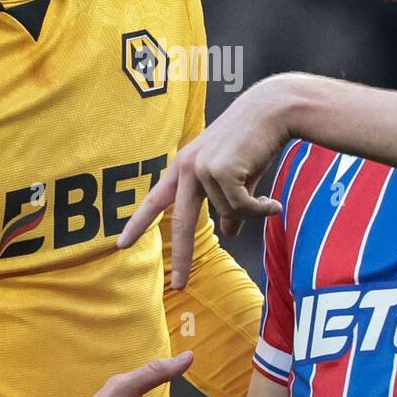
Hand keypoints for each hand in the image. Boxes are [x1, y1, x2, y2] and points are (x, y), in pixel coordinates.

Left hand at [117, 77, 292, 287]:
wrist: (272, 110)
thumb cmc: (255, 141)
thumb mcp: (236, 176)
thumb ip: (227, 203)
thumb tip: (228, 232)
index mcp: (184, 166)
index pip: (157, 200)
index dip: (139, 223)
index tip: (121, 244)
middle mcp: (187, 167)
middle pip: (183, 222)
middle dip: (182, 256)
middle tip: (179, 285)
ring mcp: (202, 168)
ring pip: (229, 213)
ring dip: (251, 210)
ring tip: (266, 196)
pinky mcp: (222, 170)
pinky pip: (242, 209)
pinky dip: (261, 210)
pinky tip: (274, 204)